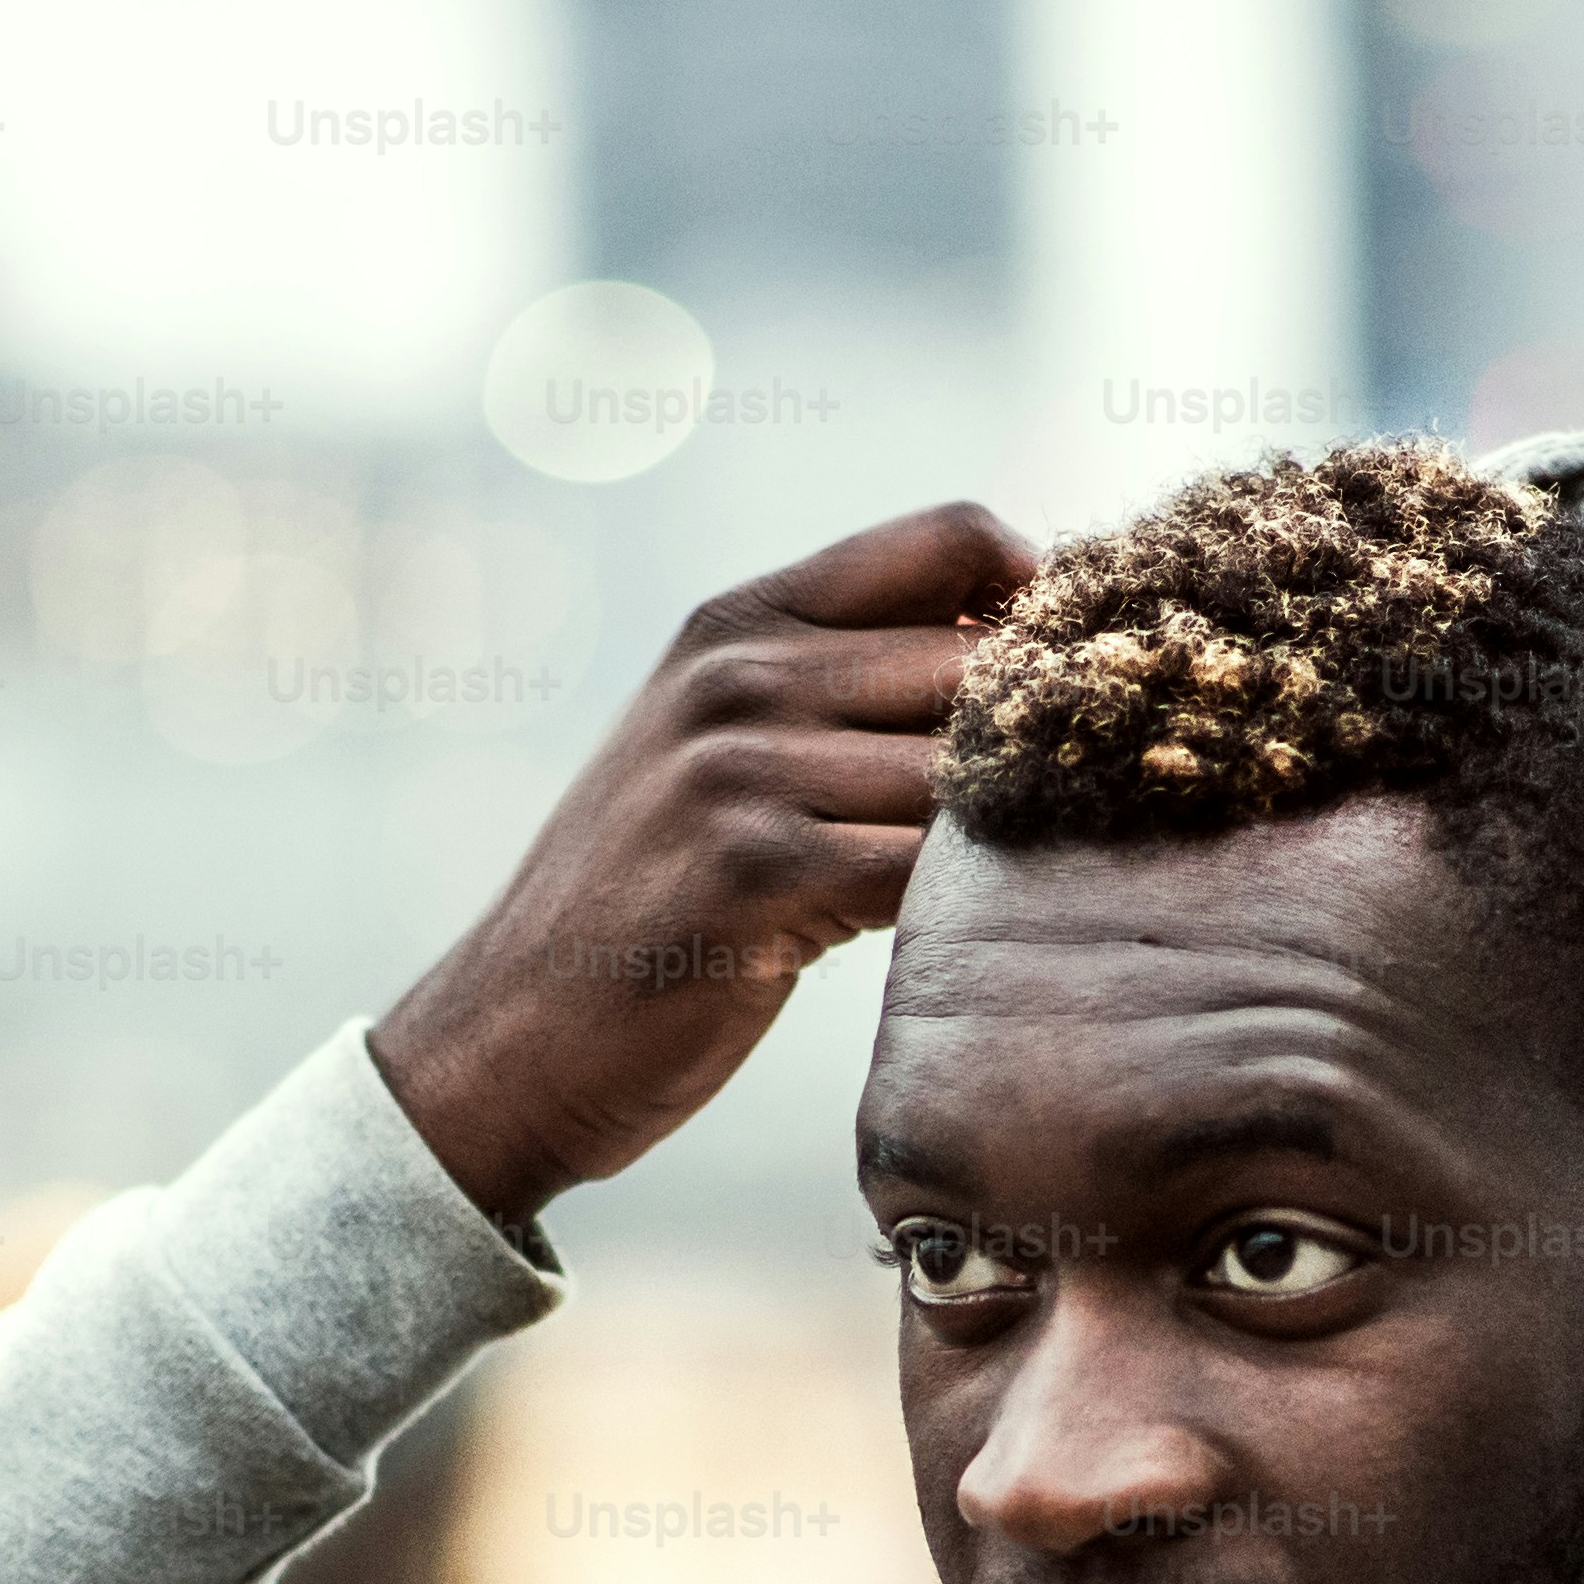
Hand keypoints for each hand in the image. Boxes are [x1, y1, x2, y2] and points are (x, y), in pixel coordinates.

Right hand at [370, 500, 1038, 1227]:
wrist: (510, 1042)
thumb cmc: (650, 910)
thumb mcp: (721, 758)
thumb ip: (843, 693)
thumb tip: (1030, 660)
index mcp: (739, 620)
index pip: (952, 540)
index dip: (1040, 604)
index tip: (1066, 691)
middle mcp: (736, 672)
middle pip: (981, 662)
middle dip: (1043, 743)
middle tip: (1072, 816)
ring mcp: (738, 767)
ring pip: (963, 773)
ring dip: (1006, 840)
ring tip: (1000, 896)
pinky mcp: (753, 871)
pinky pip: (923, 868)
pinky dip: (960, 907)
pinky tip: (950, 946)